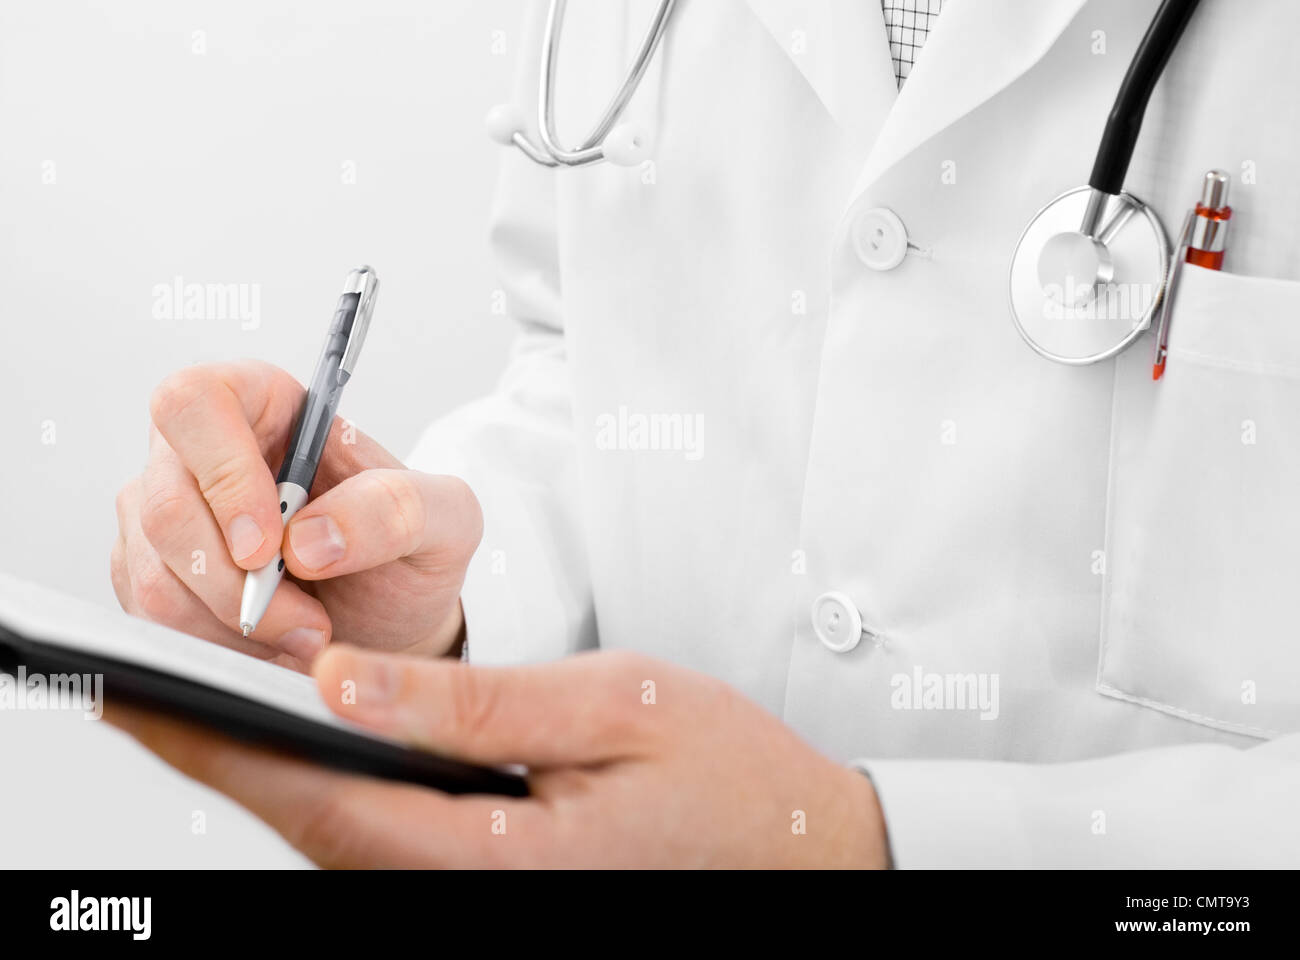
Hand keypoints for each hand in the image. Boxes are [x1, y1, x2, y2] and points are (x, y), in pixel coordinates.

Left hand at [106, 649, 889, 867]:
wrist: (803, 850)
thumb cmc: (729, 775)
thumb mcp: (612, 704)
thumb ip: (472, 703)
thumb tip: (344, 686)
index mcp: (497, 863)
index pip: (323, 802)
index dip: (218, 744)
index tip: (135, 692)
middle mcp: (470, 900)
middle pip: (310, 832)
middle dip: (215, 759)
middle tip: (134, 689)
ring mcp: (477, 901)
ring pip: (338, 844)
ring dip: (265, 774)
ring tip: (203, 702)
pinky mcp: (489, 887)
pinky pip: (381, 846)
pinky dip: (326, 792)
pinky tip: (308, 746)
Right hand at [110, 360, 480, 666]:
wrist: (395, 615)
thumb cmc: (414, 548)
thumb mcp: (445, 518)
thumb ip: (395, 509)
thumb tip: (307, 538)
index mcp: (265, 403)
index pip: (194, 401)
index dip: (221, 473)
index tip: (268, 546)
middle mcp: (202, 450)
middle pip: (164, 503)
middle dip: (236, 582)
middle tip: (309, 620)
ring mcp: (166, 512)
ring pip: (154, 572)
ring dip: (234, 623)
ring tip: (307, 632)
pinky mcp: (154, 573)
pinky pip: (154, 616)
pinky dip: (218, 645)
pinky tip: (274, 645)